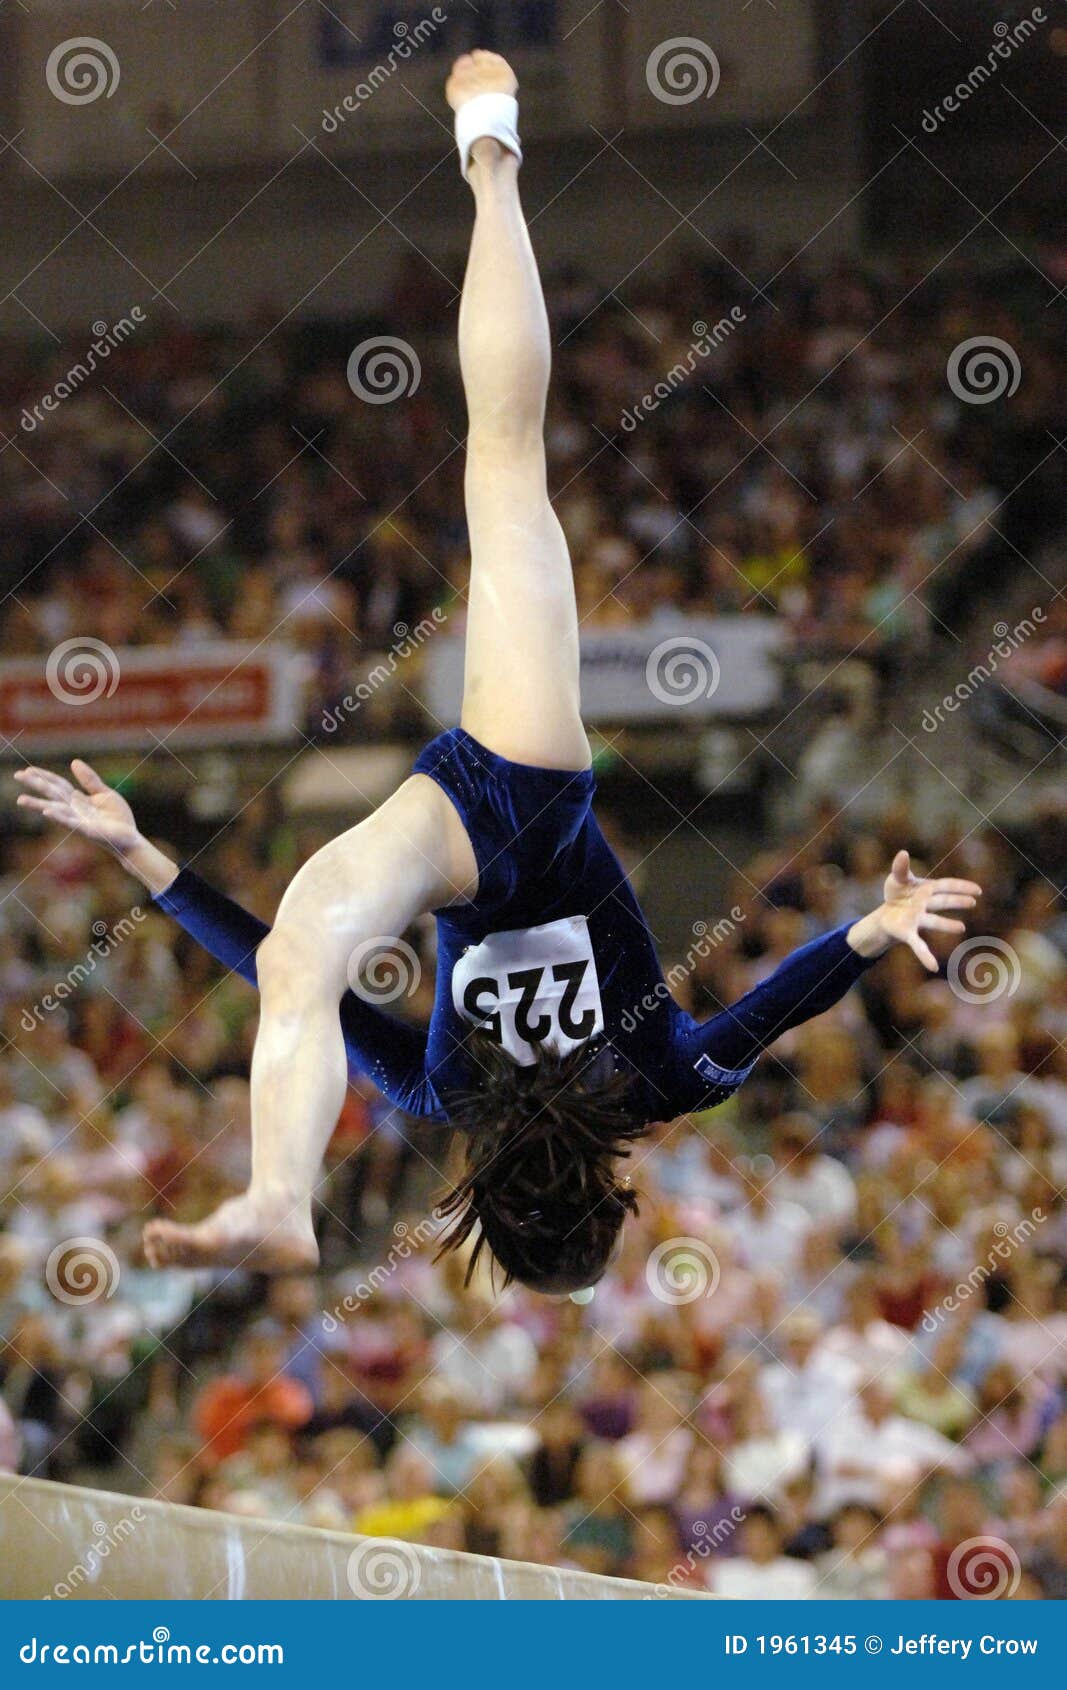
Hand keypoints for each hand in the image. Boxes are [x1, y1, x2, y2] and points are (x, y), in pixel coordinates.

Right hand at [15, 759, 141, 854]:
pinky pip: (71, 822)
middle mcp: (74, 810)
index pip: (58, 784)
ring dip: (38, 804)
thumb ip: (89, 780)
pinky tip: (47, 811)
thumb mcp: (104, 793)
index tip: (27, 769)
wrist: (130, 838)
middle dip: (35, 785)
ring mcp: (79, 820)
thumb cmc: (116, 818)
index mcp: (78, 800)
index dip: (44, 776)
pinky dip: (59, 816)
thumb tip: (73, 762)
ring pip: (56, 809)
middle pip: (52, 794)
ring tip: (21, 800)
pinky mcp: (88, 830)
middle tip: (17, 775)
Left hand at [848, 849, 981, 971]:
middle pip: (942, 902)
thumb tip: (903, 853)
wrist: (885, 915)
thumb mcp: (897, 879)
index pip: (946, 886)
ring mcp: (918, 920)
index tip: (978, 890)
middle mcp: (925, 905)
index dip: (961, 887)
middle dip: (956, 901)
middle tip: (973, 902)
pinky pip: (918, 945)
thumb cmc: (897, 895)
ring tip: (961, 928)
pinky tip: (932, 967)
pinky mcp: (907, 932)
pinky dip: (925, 955)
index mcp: (927, 890)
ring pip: (934, 922)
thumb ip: (900, 867)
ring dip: (946, 925)